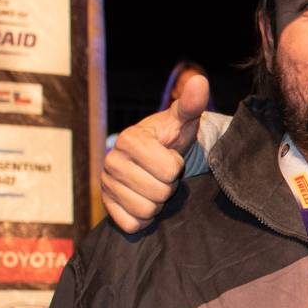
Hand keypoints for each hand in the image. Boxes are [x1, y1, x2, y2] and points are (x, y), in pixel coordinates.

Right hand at [101, 73, 206, 232]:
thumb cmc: (171, 139)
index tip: (170, 157)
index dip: (176, 167)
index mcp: (128, 139)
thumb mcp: (183, 121)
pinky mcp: (107, 208)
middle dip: (168, 187)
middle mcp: (111, 162)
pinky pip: (133, 225)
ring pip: (146, 211)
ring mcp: (106, 186)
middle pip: (158, 193)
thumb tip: (200, 82)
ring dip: (157, 203)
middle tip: (163, 175)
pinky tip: (144, 201)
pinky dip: (143, 219)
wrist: (157, 158)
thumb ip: (191, 104)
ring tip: (154, 186)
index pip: (169, 170)